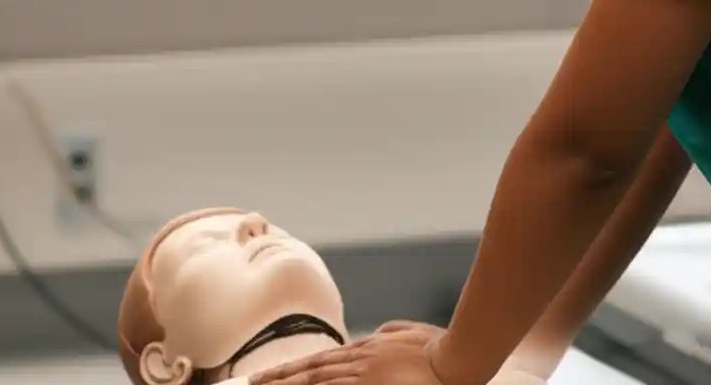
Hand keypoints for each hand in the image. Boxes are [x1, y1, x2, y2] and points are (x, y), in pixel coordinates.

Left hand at [246, 323, 446, 384]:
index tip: (276, 373)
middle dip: (281, 376)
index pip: (325, 358)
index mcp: (370, 346)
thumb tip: (378, 333)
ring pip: (315, 380)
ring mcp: (364, 372)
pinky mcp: (370, 384)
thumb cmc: (441, 347)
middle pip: (312, 368)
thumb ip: (392, 332)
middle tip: (253, 381)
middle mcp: (361, 358)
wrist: (457, 356)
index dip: (298, 366)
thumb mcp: (412, 331)